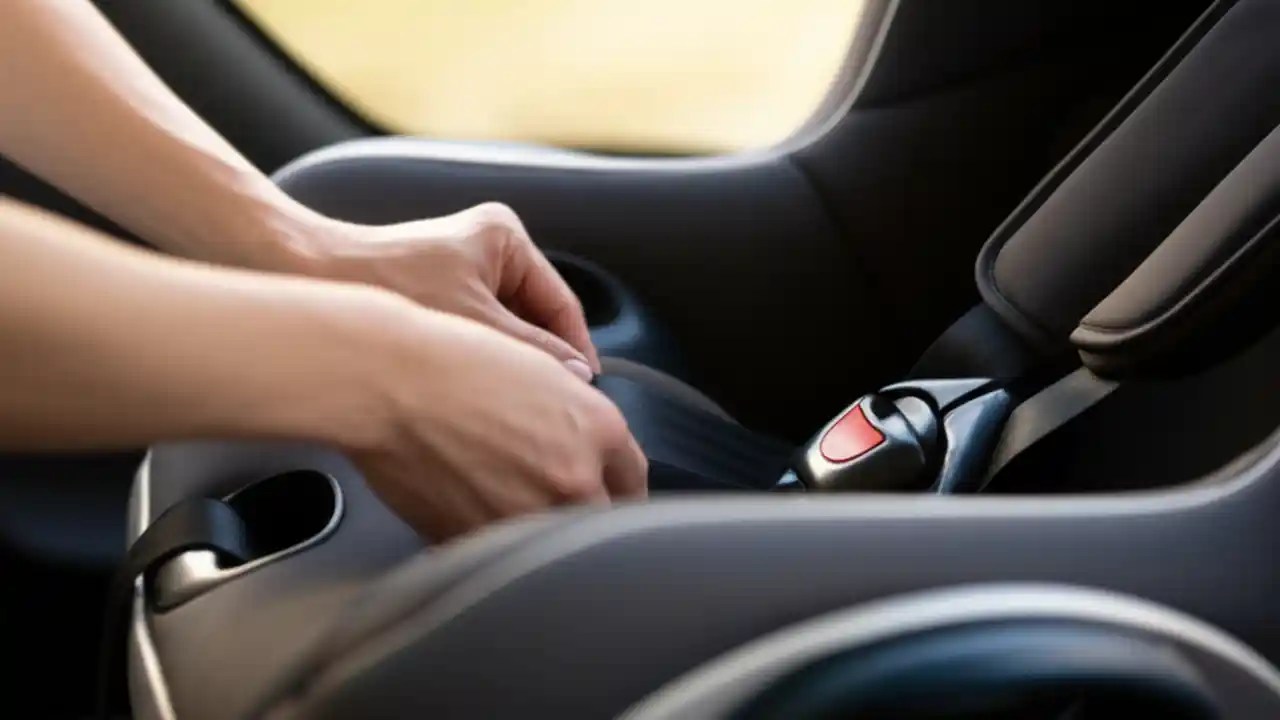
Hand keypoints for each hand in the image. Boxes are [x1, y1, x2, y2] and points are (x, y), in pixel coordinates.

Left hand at [285, 202, 598, 380]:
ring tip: (506, 402)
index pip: (562, 306)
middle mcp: (486, 249)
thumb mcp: (471, 326)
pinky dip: (477, 362)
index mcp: (504, 238)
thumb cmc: (376, 285)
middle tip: (545, 408)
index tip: (582, 395)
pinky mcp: (435, 295)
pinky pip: (476, 336)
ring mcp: (460, 272)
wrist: (303, 277)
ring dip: (505, 367)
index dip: (575, 354)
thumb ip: (530, 354)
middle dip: (537, 364)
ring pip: (505, 334)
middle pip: (536, 322)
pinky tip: (471, 391)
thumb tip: (574, 381)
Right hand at [340, 292, 645, 540]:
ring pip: (555, 545)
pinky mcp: (483, 543)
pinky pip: (504, 555)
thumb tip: (593, 450)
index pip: (634, 478)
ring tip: (503, 500)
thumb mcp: (540, 372)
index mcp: (598, 429)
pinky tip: (472, 508)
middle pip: (604, 520)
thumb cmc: (452, 363)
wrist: (387, 382)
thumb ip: (581, 417)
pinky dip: (495, 543)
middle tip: (556, 501)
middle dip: (586, 513)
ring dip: (540, 533)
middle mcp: (575, 478)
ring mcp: (530, 516)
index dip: (618, 486)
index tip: (608, 493)